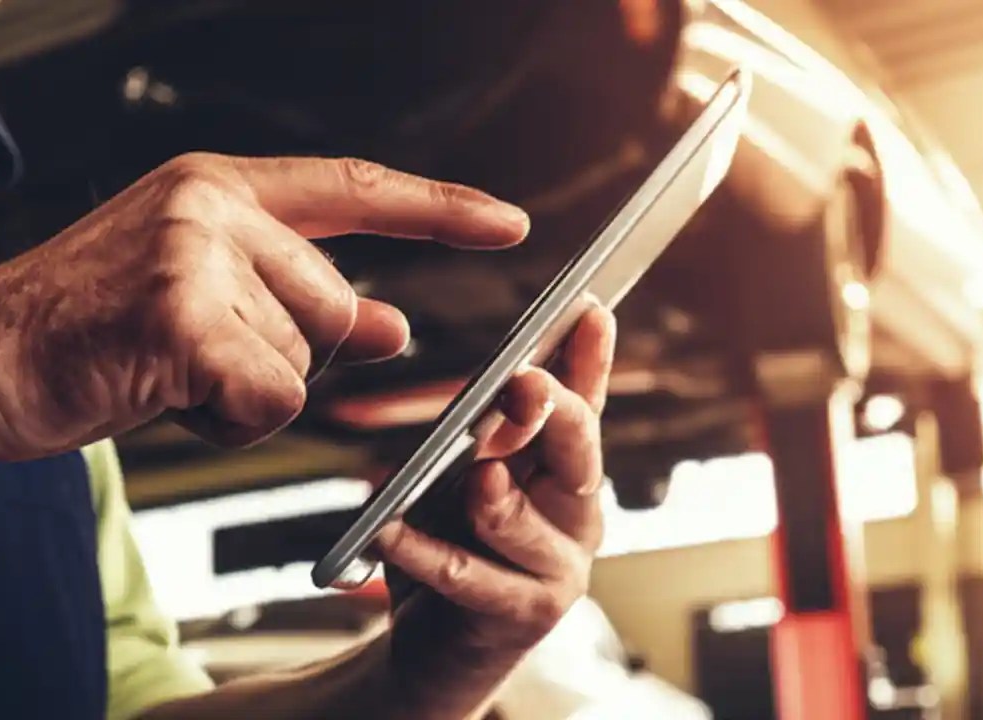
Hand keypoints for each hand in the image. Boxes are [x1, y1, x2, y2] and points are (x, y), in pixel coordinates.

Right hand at [0, 153, 527, 465]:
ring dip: (246, 391)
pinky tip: (163, 395)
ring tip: (165, 371)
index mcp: (218, 186)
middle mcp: (211, 204)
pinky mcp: (179, 317)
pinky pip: (270, 397)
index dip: (440, 207)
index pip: (357, 186)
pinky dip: (229, 419)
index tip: (509, 222)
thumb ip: (300, 301)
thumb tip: (393, 328)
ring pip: (303, 360)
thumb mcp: (204, 299)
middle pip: (336, 306)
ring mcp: (194, 254)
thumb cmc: (85, 330)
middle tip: (194, 355)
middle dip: (287, 353)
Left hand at [374, 305, 615, 717]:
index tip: (591, 308)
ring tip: (479, 476)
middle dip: (556, 415)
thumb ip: (491, 438)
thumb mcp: (468, 479)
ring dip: (498, 499)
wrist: (436, 649)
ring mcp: (557, 569)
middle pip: (578, 455)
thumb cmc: (454, 547)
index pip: (583, 405)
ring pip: (528, 524)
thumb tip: (507, 385)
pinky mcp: (522, 616)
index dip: (590, 360)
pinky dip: (427, 552)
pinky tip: (391, 532)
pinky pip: (469, 578)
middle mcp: (576, 516)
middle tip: (526, 383)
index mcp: (564, 472)